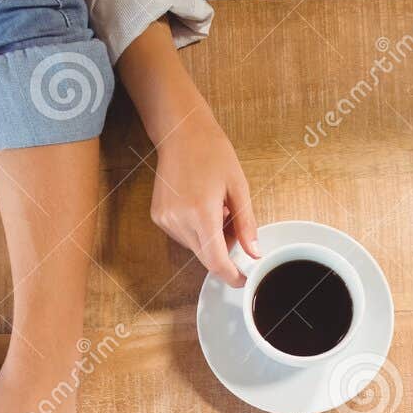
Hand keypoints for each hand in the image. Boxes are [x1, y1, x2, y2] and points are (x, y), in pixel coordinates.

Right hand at [151, 103, 257, 286]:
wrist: (181, 133)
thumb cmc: (212, 153)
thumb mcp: (238, 187)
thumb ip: (246, 224)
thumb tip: (254, 253)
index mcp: (201, 212)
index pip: (216, 260)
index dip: (231, 275)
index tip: (243, 279)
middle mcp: (179, 220)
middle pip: (205, 256)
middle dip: (223, 250)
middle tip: (232, 223)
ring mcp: (165, 219)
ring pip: (195, 247)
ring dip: (210, 238)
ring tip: (216, 207)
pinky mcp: (158, 217)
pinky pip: (183, 236)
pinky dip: (196, 230)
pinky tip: (199, 205)